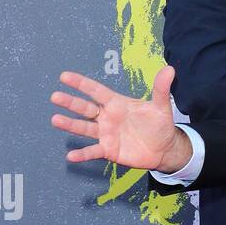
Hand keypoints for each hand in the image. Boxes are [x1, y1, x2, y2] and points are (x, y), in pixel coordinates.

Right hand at [50, 65, 190, 172]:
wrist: (164, 149)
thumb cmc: (159, 125)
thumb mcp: (161, 107)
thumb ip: (161, 89)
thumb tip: (170, 69)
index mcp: (116, 103)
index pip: (96, 91)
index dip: (81, 84)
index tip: (64, 76)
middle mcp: (107, 117)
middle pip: (85, 108)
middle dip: (70, 103)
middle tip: (55, 96)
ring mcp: (106, 134)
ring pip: (84, 128)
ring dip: (70, 125)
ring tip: (55, 120)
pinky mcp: (108, 150)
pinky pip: (93, 151)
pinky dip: (82, 154)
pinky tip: (70, 155)